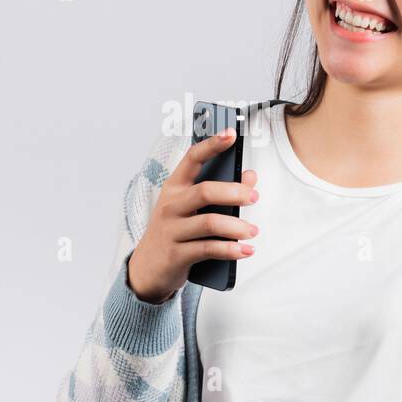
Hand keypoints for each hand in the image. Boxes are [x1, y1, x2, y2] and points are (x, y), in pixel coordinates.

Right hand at [126, 128, 260, 303]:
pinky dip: (231, 250)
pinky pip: (208, 249)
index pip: (192, 158)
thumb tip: (250, 178)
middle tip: (254, 197)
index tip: (231, 133)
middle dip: (234, 192)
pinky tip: (246, 250)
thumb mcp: (192, 209)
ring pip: (209, 223)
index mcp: (174, 187)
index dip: (212, 145)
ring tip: (252, 230)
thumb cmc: (175, 231)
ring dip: (236, 226)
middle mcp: (171, 205)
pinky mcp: (177, 254)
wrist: (147, 268)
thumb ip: (221, 191)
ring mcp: (172, 230)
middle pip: (205, 192)